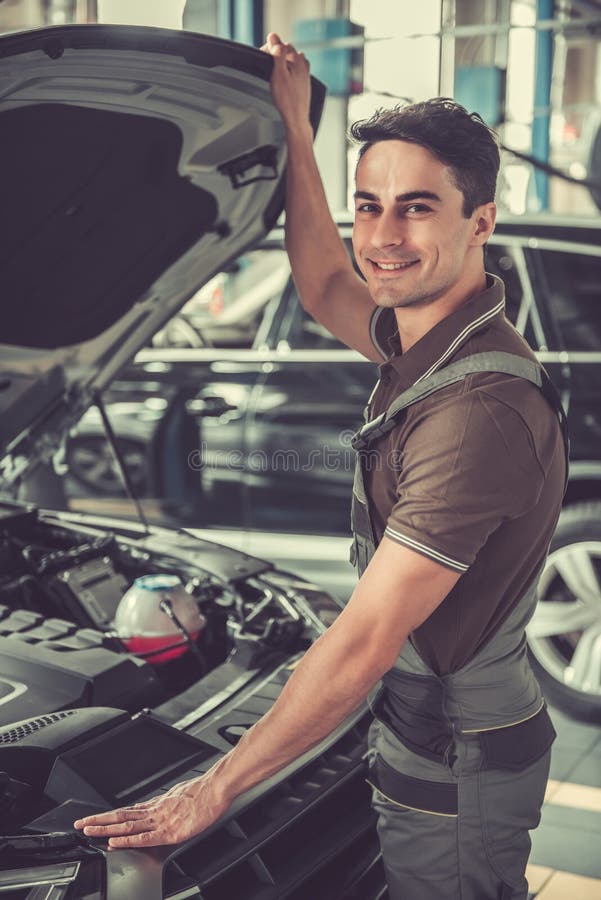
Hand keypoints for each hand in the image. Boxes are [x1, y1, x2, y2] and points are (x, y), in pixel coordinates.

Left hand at [73, 773, 229, 848]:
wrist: (216, 789)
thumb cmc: (203, 793)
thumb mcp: (179, 795)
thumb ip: (167, 804)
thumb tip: (159, 806)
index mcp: (157, 805)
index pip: (127, 811)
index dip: (108, 816)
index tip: (93, 819)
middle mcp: (154, 811)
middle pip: (121, 816)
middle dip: (99, 821)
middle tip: (80, 825)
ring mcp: (160, 821)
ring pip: (127, 825)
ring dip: (106, 829)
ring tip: (89, 831)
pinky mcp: (170, 832)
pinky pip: (145, 837)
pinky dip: (128, 840)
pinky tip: (115, 842)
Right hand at [260, 32, 311, 133]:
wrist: (296, 118)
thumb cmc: (287, 99)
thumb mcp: (278, 73)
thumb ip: (277, 53)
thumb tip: (274, 36)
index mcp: (297, 59)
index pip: (280, 44)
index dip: (269, 49)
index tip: (262, 57)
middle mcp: (303, 64)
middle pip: (286, 51)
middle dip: (275, 56)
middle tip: (266, 68)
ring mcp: (305, 73)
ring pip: (290, 61)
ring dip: (281, 64)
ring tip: (274, 76)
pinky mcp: (304, 82)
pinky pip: (293, 71)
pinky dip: (286, 72)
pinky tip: (282, 83)